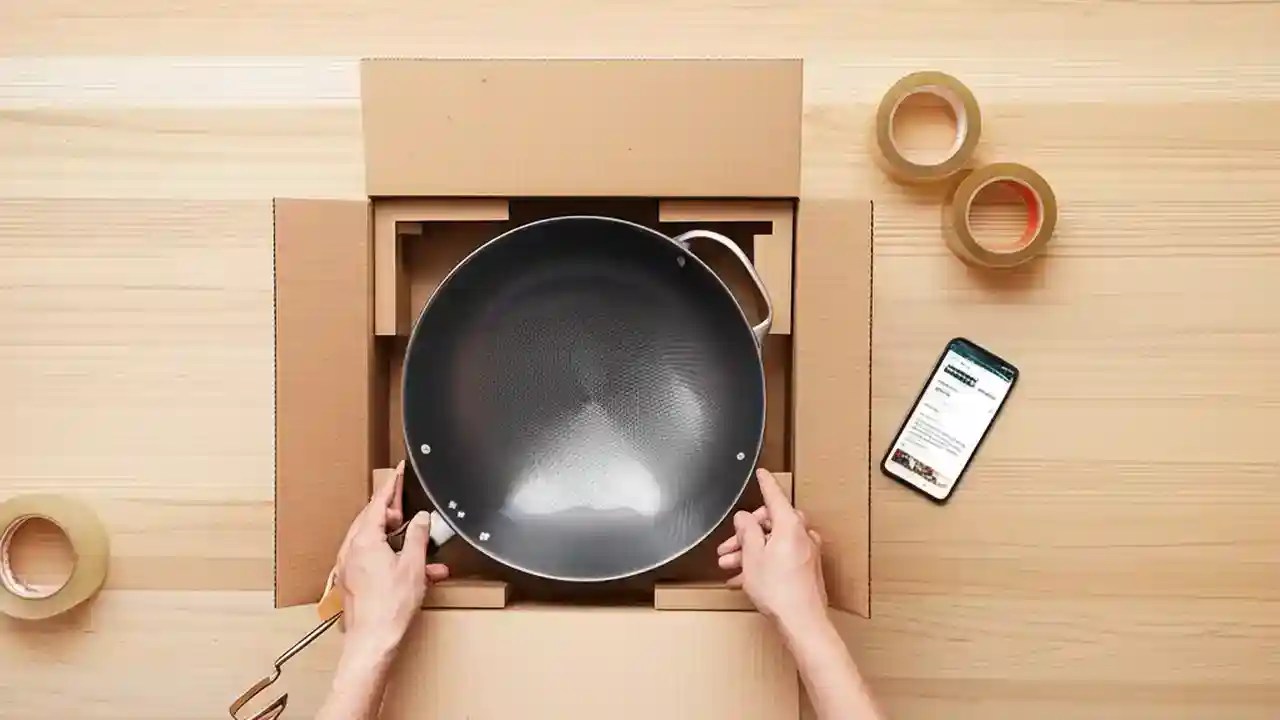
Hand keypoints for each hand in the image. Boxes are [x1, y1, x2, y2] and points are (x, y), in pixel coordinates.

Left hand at [334, 461, 448, 655]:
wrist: (373, 639)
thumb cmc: (391, 605)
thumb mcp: (413, 565)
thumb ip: (417, 536)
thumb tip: (421, 518)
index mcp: (364, 540)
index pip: (378, 503)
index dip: (391, 486)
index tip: (397, 472)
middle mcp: (351, 549)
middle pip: (372, 519)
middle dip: (394, 513)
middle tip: (410, 510)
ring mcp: (349, 566)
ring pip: (373, 540)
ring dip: (395, 538)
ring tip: (417, 543)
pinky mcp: (352, 580)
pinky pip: (371, 558)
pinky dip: (390, 556)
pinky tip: (411, 567)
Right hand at [717, 468, 827, 630]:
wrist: (802, 621)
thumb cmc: (779, 590)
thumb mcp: (752, 556)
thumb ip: (747, 531)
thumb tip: (745, 518)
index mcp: (790, 525)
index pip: (774, 496)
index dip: (765, 484)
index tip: (762, 473)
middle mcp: (802, 534)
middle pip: (770, 523)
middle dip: (745, 534)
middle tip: (727, 547)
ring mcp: (807, 552)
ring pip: (773, 543)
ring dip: (750, 552)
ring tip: (730, 567)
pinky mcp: (807, 568)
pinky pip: (780, 558)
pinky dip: (763, 563)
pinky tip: (745, 579)